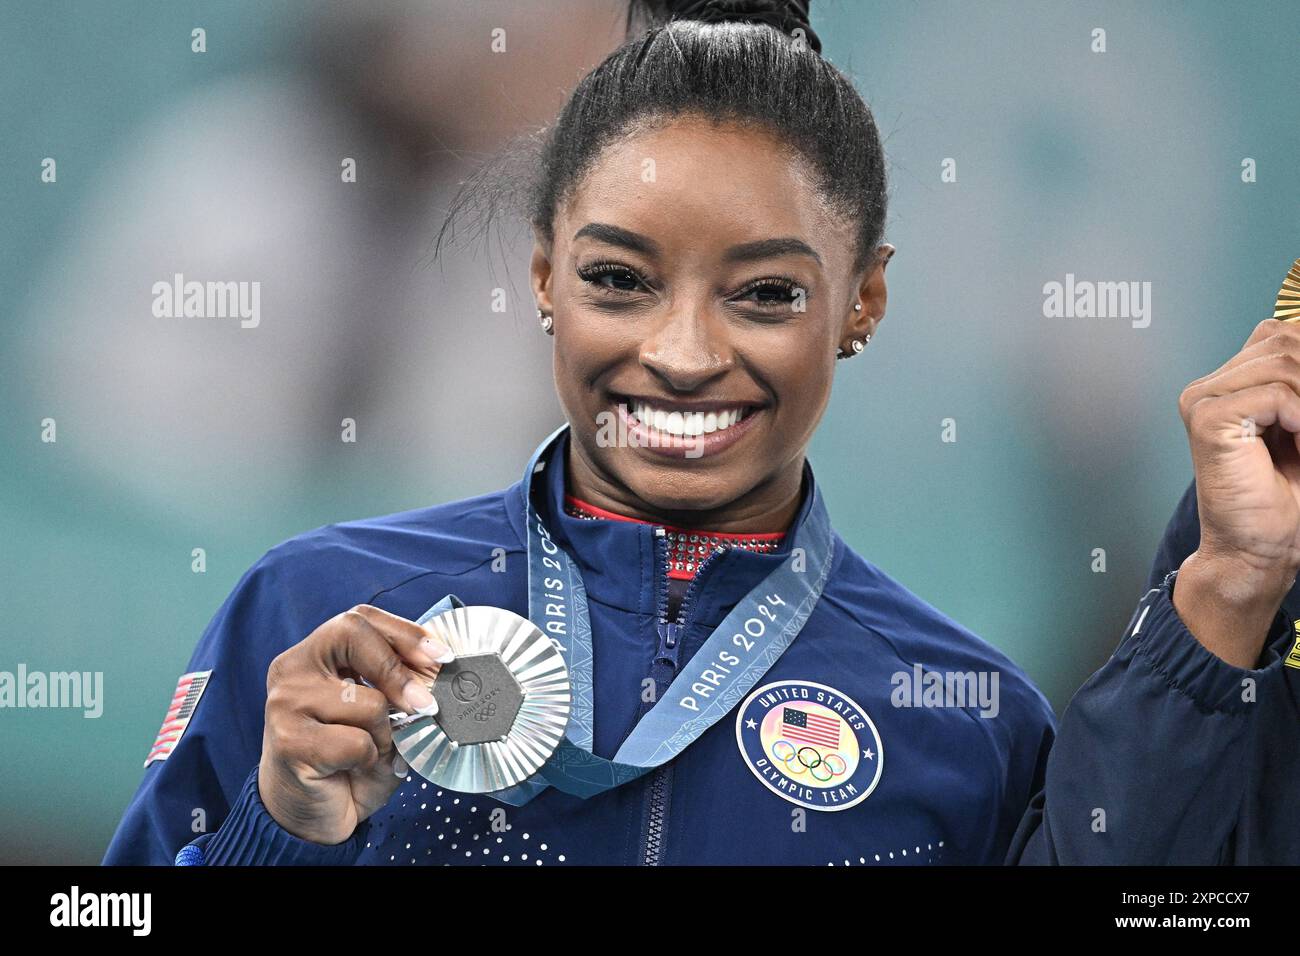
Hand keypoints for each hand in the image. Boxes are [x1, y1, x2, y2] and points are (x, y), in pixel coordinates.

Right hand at [257, 604, 453, 844]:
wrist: (308, 819)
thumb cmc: (347, 761)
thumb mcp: (379, 715)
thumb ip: (400, 689)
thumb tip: (441, 673)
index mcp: (313, 654)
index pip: (359, 620)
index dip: (405, 632)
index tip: (442, 655)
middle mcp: (292, 670)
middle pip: (353, 635)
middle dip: (399, 670)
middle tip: (427, 704)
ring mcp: (285, 704)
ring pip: (367, 700)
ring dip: (385, 734)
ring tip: (370, 752)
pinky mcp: (289, 742)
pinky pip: (357, 742)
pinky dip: (368, 760)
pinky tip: (350, 769)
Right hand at [1174, 318, 1299, 665]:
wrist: (1259, 549)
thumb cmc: (1282, 500)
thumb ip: (1298, 382)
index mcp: (1231, 383)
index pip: (1280, 332)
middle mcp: (1210, 387)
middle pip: (1284, 341)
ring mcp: (1203, 401)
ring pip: (1283, 361)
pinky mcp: (1207, 419)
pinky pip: (1274, 392)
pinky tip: (1297, 441)